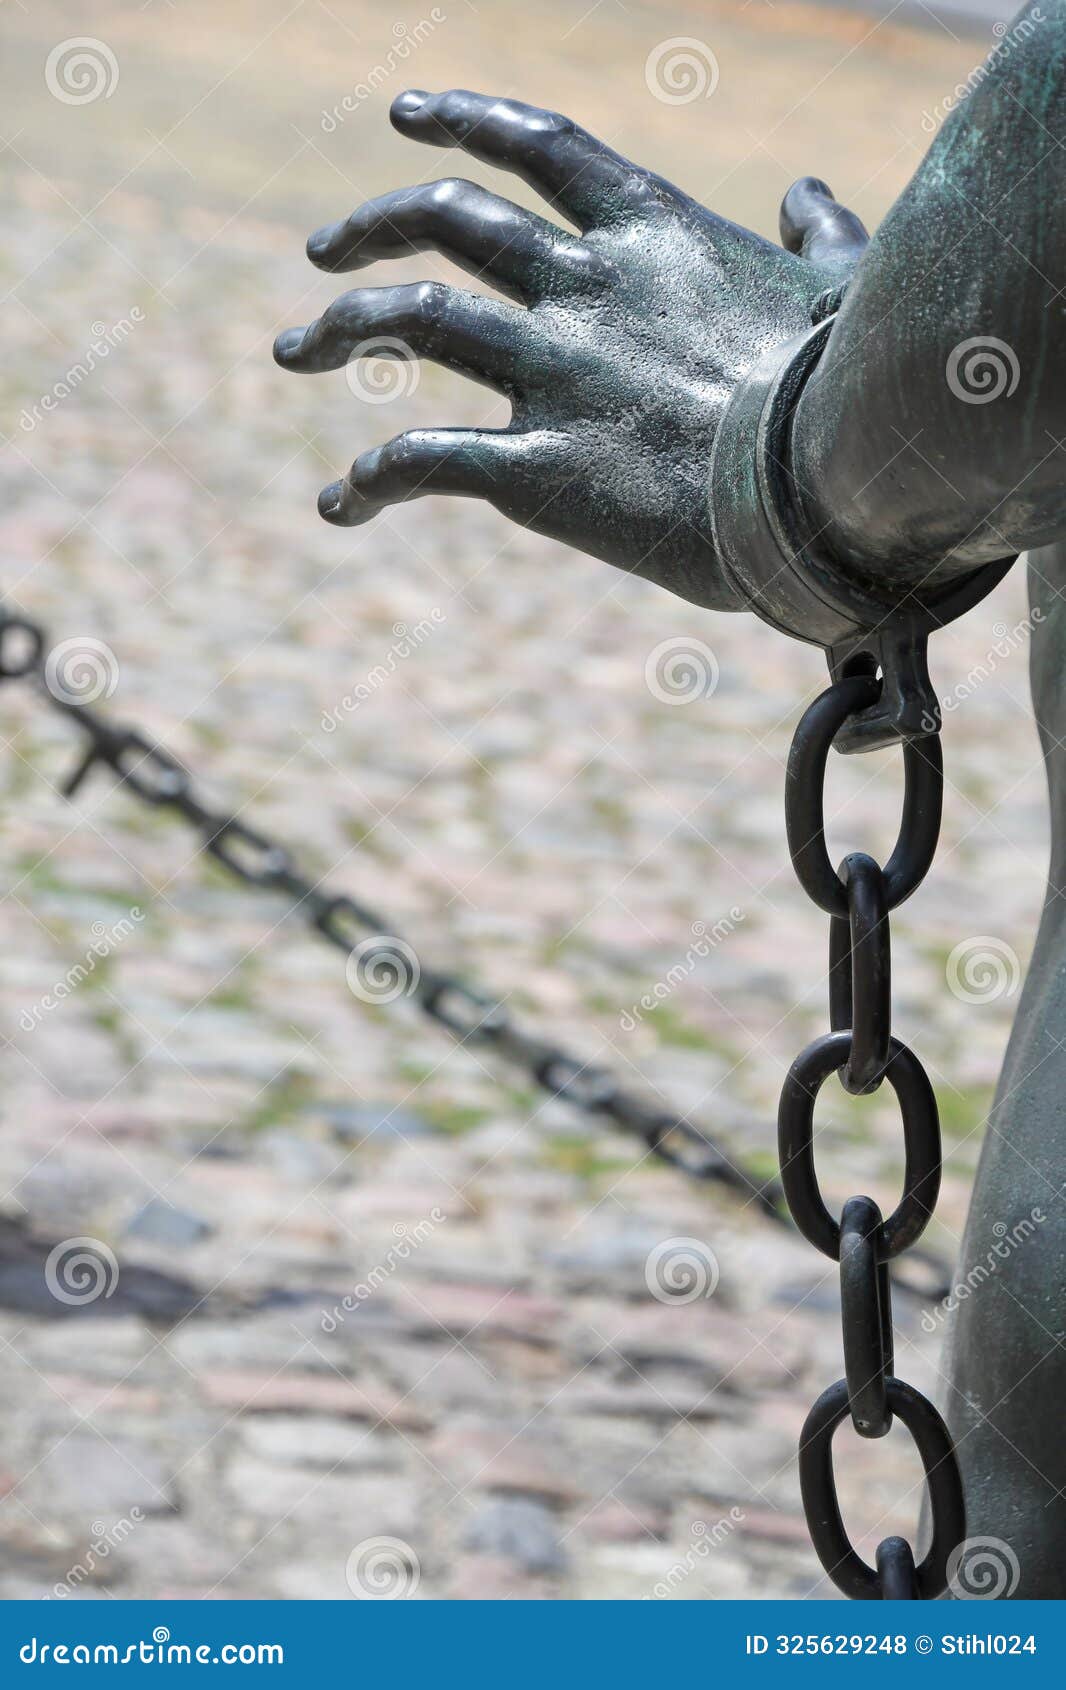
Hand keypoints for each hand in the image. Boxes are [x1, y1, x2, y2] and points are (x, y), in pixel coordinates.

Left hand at [275, 89, 866, 610]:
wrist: (831, 491)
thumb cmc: (852, 393)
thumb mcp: (844, 288)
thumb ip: (818, 233)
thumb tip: (807, 194)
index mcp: (653, 232)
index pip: (537, 144)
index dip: (463, 118)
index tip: (404, 115)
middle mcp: (587, 287)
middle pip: (446, 219)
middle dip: (370, 225)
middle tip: (322, 254)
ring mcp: (556, 373)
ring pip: (411, 319)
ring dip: (338, 328)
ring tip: (293, 350)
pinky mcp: (539, 469)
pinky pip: (423, 461)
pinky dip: (372, 477)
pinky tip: (345, 501)